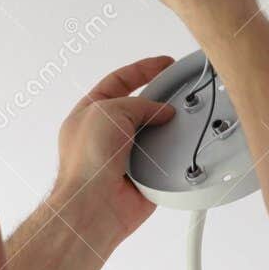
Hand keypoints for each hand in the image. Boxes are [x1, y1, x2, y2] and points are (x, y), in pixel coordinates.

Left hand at [49, 56, 176, 245]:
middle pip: (140, 107)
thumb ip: (138, 104)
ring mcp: (125, 155)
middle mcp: (106, 134)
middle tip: (181, 92)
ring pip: (155, 134)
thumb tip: (161, 111)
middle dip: (159, 101)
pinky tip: (178, 149)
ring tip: (180, 122)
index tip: (165, 64)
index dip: (142, 70)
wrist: (96, 205)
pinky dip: (173, 155)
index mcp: (90, 113)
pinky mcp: (143, 176)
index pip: (119, 81)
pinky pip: (165, 160)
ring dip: (166, 130)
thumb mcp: (109, 111)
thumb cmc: (87, 161)